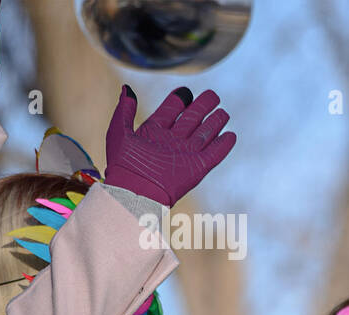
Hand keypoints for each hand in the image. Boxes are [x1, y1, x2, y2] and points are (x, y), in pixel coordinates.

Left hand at [104, 85, 236, 205]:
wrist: (135, 191)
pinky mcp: (198, 168)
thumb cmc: (123, 164)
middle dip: (202, 107)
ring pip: (205, 134)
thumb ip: (124, 110)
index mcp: (154, 132)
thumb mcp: (118, 131)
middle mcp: (172, 142)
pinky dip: (223, 146)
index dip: (179, 100)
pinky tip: (230, 135)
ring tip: (223, 113)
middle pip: (192, 119)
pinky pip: (214, 155)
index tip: (186, 91)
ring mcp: (186, 155)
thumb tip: (128, 89)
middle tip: (212, 95)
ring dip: (215, 123)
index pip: (171, 111)